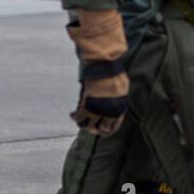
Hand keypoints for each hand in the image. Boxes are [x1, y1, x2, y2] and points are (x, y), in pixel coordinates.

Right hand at [67, 8, 128, 134]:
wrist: (105, 64)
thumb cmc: (113, 71)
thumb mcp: (121, 86)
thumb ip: (117, 98)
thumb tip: (115, 103)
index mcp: (120, 107)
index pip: (115, 125)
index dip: (107, 130)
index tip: (101, 129)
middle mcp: (111, 111)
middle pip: (102, 130)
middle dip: (95, 129)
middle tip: (88, 126)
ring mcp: (99, 110)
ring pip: (89, 126)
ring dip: (83, 125)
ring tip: (80, 120)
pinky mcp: (87, 105)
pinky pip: (79, 118)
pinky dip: (75, 117)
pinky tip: (72, 114)